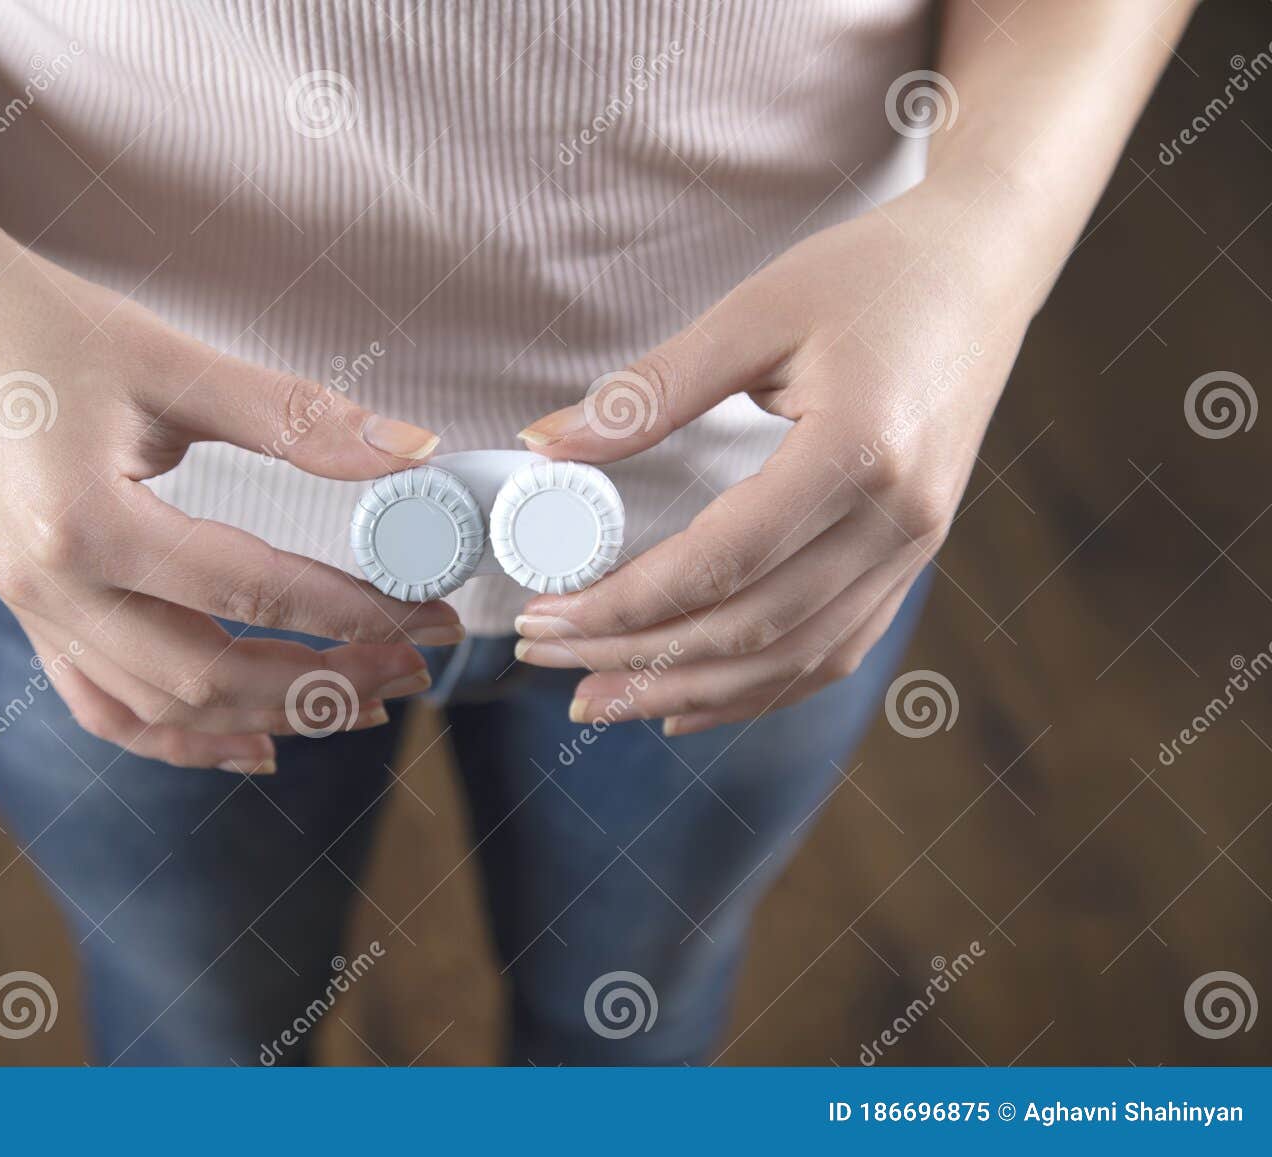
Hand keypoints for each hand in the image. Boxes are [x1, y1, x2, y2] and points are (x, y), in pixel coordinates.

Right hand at [0, 226, 460, 770]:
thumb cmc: (49, 327)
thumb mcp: (176, 363)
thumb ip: (297, 418)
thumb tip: (413, 453)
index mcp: (86, 524)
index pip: (252, 595)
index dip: (355, 614)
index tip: (429, 616)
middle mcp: (52, 589)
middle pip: (211, 678)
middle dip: (325, 685)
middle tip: (413, 671)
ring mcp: (34, 613)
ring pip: (164, 709)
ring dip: (268, 718)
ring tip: (358, 705)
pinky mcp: (32, 614)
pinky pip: (108, 708)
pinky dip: (181, 740)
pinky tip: (252, 745)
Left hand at [512, 187, 1034, 734]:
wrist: (983, 267)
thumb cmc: (870, 274)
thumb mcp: (753, 313)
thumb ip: (648, 391)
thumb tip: (544, 446)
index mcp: (859, 451)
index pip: (720, 562)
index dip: (623, 602)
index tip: (543, 614)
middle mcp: (898, 520)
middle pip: (749, 627)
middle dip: (636, 657)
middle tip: (545, 659)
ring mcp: (915, 549)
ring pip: (791, 658)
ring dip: (688, 691)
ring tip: (600, 700)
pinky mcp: (914, 558)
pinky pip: (833, 649)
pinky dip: (759, 688)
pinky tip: (691, 704)